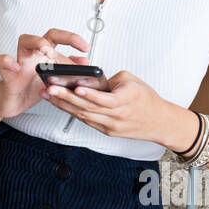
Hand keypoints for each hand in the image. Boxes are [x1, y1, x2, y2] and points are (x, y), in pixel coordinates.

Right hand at [0, 29, 89, 119]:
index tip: (86, 48)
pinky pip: (2, 61)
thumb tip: (85, 61)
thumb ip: (67, 70)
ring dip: (37, 43)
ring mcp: (20, 61)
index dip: (73, 39)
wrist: (11, 102)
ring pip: (24, 41)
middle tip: (70, 48)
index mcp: (44, 55)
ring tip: (47, 53)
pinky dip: (7, 61)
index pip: (59, 38)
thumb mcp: (53, 80)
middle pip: (45, 35)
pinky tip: (16, 68)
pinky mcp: (8, 73)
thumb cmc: (30, 88)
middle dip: (59, 37)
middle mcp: (33, 54)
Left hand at [41, 69, 176, 142]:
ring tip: (48, 94)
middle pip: (88, 108)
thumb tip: (89, 78)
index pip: (105, 99)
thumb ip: (109, 79)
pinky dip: (72, 111)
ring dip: (63, 105)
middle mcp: (117, 116)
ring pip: (83, 115)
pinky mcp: (107, 131)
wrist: (160, 122)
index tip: (75, 86)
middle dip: (66, 97)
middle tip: (50, 88)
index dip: (89, 94)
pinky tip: (60, 103)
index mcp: (126, 101)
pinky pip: (86, 120)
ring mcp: (111, 126)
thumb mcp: (132, 81)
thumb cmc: (147, 100)